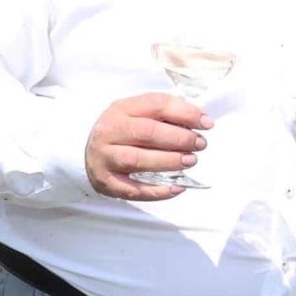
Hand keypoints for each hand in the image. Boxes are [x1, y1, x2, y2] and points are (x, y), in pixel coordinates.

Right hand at [85, 92, 210, 200]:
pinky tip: (177, 187)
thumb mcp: (141, 113)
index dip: (185, 113)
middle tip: (200, 144)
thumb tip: (202, 121)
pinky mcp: (107, 183)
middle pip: (147, 132)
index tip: (207, 123)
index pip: (155, 105)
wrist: (88, 152)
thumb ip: (169, 113)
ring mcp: (105, 158)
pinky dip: (158, 191)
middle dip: (179, 138)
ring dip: (169, 161)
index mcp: (121, 110)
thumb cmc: (125, 132)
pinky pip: (133, 189)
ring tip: (191, 160)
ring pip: (138, 159)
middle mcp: (109, 132)